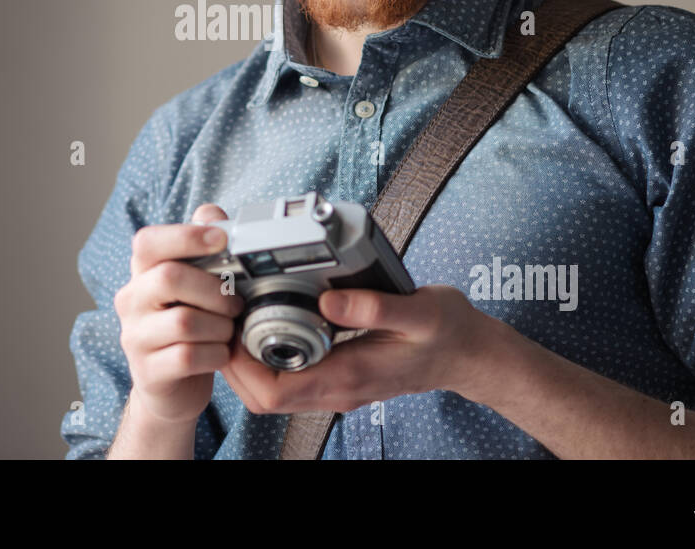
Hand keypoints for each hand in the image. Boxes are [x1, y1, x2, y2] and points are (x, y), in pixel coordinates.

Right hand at [114, 204, 244, 424]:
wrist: (172, 386)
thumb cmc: (189, 326)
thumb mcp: (195, 286)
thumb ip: (201, 248)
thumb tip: (211, 214)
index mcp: (142, 273)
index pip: (148, 242)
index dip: (186, 236)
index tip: (222, 240)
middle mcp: (131, 301)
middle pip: (169, 277)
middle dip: (215, 289)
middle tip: (235, 302)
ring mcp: (135, 337)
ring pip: (184, 321)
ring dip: (219, 326)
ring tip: (228, 331)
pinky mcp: (148, 372)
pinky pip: (188, 357)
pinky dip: (216, 355)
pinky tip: (221, 354)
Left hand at [220, 284, 489, 413]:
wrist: (469, 353)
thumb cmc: (447, 333)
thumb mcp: (418, 311)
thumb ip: (374, 306)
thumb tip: (329, 299)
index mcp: (348, 377)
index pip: (275, 392)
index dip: (242, 367)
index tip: (232, 329)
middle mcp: (337, 388)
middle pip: (264, 396)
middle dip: (234, 363)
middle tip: (225, 318)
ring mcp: (337, 384)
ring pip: (274, 390)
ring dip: (247, 360)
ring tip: (239, 317)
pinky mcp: (339, 372)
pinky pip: (291, 375)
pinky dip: (269, 355)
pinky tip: (268, 321)